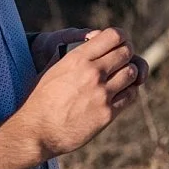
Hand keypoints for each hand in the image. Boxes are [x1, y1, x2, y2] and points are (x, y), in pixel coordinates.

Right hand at [13, 27, 147, 160]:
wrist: (36, 132)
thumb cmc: (41, 100)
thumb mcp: (53, 69)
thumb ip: (73, 54)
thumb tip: (91, 39)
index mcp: (77, 58)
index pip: (114, 36)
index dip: (121, 38)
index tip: (121, 43)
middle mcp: (93, 73)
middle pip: (127, 52)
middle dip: (126, 55)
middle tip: (121, 62)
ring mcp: (102, 94)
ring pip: (132, 73)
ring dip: (129, 74)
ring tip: (121, 78)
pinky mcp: (107, 114)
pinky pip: (131, 95)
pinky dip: (129, 92)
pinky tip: (121, 93)